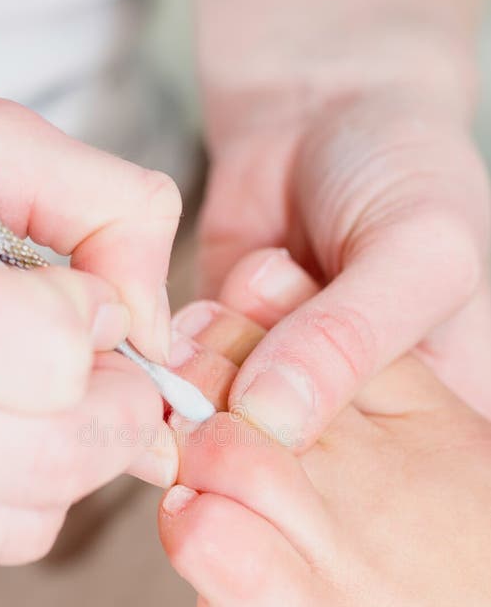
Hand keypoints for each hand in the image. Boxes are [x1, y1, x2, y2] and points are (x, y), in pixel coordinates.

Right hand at [0, 94, 180, 562]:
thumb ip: (104, 207)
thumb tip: (147, 327)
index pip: (44, 352)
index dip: (90, 321)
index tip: (83, 292)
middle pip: (50, 455)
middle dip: (120, 403)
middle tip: (108, 355)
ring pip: (35, 509)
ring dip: (85, 444)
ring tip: (55, 380)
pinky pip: (9, 532)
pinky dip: (47, 485)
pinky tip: (18, 419)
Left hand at [160, 296, 490, 606]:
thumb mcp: (451, 507)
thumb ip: (388, 447)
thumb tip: (301, 402)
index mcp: (428, 432)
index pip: (326, 328)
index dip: (266, 332)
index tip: (239, 357)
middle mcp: (376, 467)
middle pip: (256, 370)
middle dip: (206, 375)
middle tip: (190, 413)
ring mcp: (326, 531)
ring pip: (219, 434)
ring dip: (187, 451)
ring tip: (198, 490)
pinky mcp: (274, 604)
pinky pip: (200, 522)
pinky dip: (183, 523)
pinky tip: (198, 543)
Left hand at [199, 87, 490, 447]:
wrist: (323, 110)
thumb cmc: (401, 170)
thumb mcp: (418, 249)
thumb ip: (352, 337)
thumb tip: (272, 418)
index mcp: (427, 420)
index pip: (372, 497)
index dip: (327, 463)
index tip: (309, 393)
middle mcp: (347, 425)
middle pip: (282, 467)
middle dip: (264, 389)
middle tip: (289, 308)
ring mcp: (273, 397)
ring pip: (220, 425)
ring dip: (227, 350)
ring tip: (274, 275)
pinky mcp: (217, 366)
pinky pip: (179, 384)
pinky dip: (192, 335)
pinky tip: (234, 286)